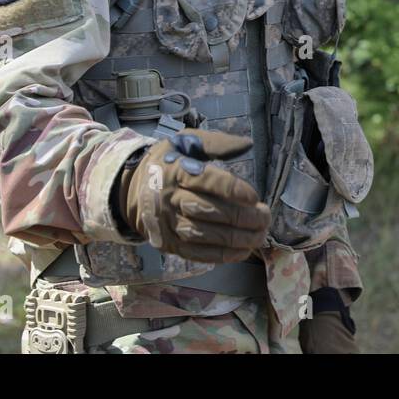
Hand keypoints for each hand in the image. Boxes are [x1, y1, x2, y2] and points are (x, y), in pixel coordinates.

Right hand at [121, 128, 269, 262]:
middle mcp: (169, 199)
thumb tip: (246, 144)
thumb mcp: (188, 142)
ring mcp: (167, 224)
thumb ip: (216, 143)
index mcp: (175, 170)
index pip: (204, 181)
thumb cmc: (170, 162)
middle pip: (207, 210)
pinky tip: (243, 251)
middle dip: (240, 216)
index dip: (231, 189)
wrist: (133, 189)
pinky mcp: (169, 243)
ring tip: (260, 235)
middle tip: (265, 217)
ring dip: (235, 238)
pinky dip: (221, 255)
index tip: (254, 196)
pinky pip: (196, 253)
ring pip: (203, 234)